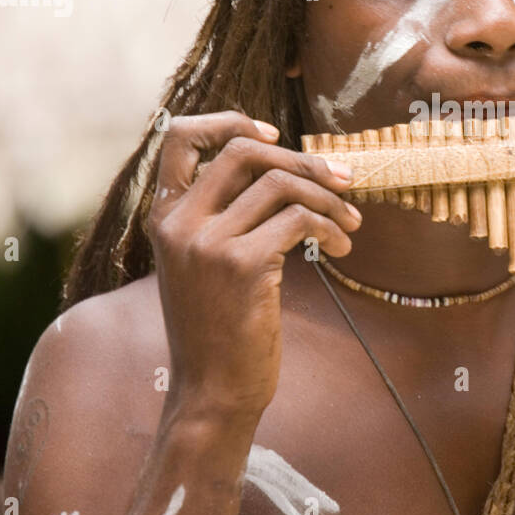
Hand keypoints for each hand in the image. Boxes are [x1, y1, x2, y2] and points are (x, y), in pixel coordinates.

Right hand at [145, 111, 360, 416]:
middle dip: (304, 160)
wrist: (212, 392)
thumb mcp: (202, 264)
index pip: (179, 136)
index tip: (275, 135)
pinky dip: (330, 227)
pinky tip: (341, 247)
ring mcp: (206, 242)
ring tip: (351, 224)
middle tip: (344, 180)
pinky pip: (299, 219)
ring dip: (328, 198)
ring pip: (280, 183)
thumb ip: (222, 216)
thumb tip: (283, 168)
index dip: (230, 121)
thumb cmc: (218, 329)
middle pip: (244, 151)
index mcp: (163, 216)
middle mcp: (177, 222)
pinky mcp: (241, 264)